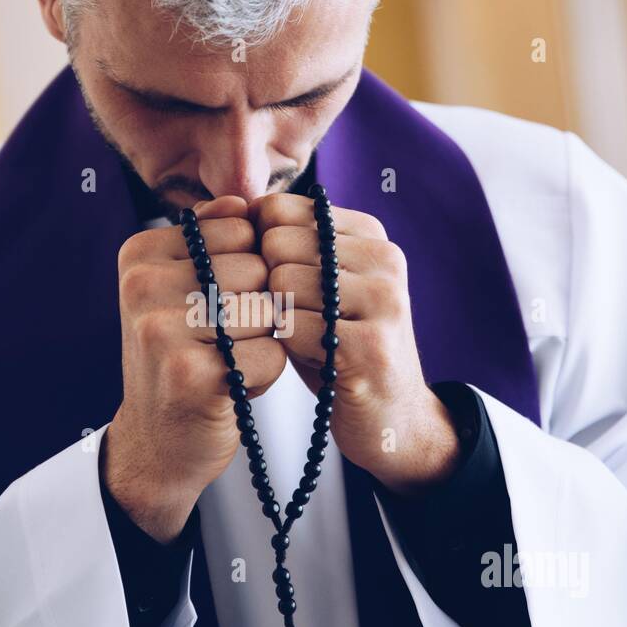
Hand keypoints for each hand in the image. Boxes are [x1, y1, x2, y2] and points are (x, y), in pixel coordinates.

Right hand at [103, 196, 286, 540]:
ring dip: (266, 341)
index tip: (218, 305)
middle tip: (227, 341)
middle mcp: (143, 286)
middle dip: (261, 308)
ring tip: (231, 362)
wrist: (157, 443)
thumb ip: (212, 242)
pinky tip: (234, 387)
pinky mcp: (190, 375)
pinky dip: (267, 375)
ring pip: (268, 310)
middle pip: (257, 269)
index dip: (251, 270)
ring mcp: (163, 330)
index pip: (240, 229)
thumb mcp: (182, 290)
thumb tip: (248, 201)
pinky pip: (271, 354)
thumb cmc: (185, 358)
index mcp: (140, 254)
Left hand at [249, 193, 461, 493]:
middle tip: (289, 319)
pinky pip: (293, 327)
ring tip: (303, 339)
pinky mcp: (371, 345)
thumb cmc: (339, 349)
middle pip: (277, 243)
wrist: (393, 419)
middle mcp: (383, 258)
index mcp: (368, 235)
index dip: (256, 250)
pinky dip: (286, 347)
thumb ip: (284, 247)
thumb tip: (233, 207)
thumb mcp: (315, 288)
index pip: (279, 209)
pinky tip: (310, 359)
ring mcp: (383, 300)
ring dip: (277, 319)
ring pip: (283, 282)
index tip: (271, 284)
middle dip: (266, 286)